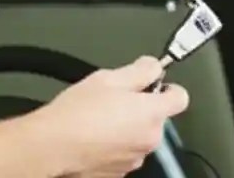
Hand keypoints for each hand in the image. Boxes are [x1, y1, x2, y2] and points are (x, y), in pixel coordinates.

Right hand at [29, 55, 189, 177]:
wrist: (53, 146)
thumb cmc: (77, 113)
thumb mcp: (109, 78)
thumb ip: (140, 70)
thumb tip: (152, 66)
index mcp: (151, 113)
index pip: (180, 98)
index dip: (169, 87)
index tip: (157, 83)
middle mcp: (149, 139)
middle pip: (156, 118)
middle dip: (141, 107)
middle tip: (115, 99)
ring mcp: (134, 158)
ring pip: (138, 136)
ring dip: (126, 127)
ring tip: (99, 119)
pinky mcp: (118, 172)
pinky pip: (123, 152)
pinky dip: (114, 145)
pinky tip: (93, 136)